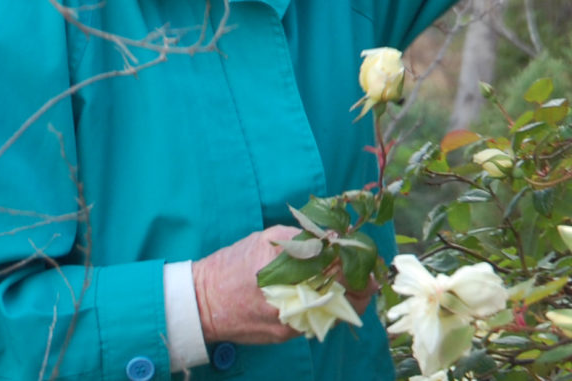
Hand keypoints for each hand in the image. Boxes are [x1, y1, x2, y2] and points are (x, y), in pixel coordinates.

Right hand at [191, 225, 377, 345]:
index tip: (368, 257)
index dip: (358, 265)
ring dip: (344, 297)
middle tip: (369, 273)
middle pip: (341, 298)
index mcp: (289, 275)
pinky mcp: (285, 336)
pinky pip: (314, 320)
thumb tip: (333, 236)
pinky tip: (325, 294)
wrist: (202, 303)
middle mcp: (293, 305)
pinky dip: (323, 307)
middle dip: (359, 284)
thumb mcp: (267, 239)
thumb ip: (302, 237)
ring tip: (352, 282)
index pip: (338, 272)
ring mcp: (290, 325)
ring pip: (331, 312)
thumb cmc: (233, 264)